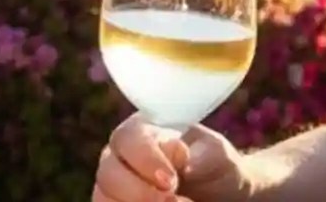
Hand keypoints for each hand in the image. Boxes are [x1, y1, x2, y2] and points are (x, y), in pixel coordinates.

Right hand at [93, 114, 249, 201]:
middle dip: (141, 192)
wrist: (221, 195)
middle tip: (173, 201)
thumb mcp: (218, 155)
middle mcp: (119, 158)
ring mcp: (113, 187)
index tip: (171, 180)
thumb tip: (186, 164)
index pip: (127, 138)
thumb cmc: (214, 168)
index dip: (145, 159)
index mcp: (141, 132)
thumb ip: (204, 155)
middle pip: (108, 173)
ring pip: (105, 198)